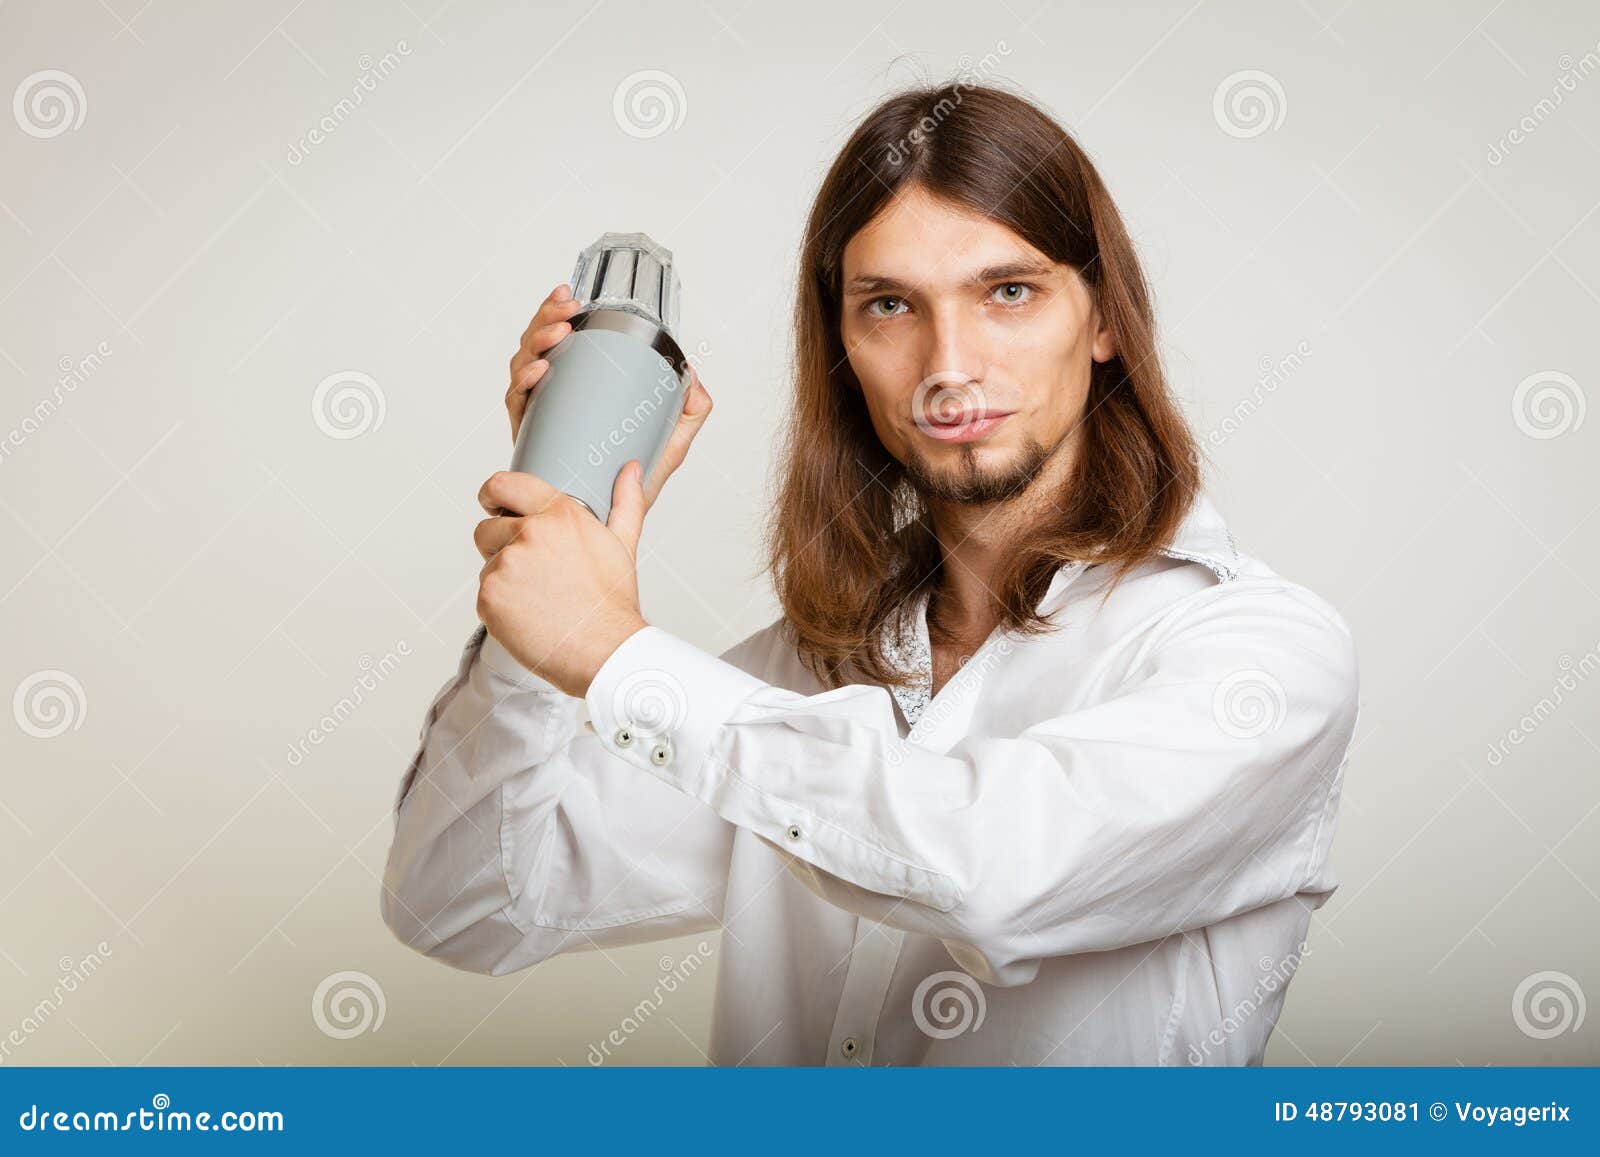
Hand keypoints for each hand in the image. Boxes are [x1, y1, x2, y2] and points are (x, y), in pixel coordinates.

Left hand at [473, 463, 649, 697]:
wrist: (605, 651)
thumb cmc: (613, 603)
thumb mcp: (622, 545)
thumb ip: (624, 502)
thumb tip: (632, 470)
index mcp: (560, 514)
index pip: (504, 484)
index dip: (492, 494)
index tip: (491, 504)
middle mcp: (530, 533)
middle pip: (487, 528)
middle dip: (499, 546)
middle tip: (529, 572)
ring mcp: (506, 564)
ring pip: (487, 564)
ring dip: (503, 579)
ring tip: (537, 599)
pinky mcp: (490, 596)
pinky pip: (484, 594)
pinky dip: (501, 607)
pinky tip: (529, 617)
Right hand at [505, 282, 714, 508]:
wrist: (609, 523)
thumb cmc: (630, 483)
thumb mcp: (670, 444)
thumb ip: (689, 412)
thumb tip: (693, 374)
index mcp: (579, 386)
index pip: (563, 338)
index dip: (558, 311)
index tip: (571, 296)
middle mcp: (554, 393)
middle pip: (539, 342)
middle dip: (547, 317)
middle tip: (566, 310)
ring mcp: (539, 412)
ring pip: (524, 363)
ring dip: (536, 341)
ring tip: (559, 335)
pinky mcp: (529, 435)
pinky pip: (517, 402)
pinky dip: (525, 382)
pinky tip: (541, 371)